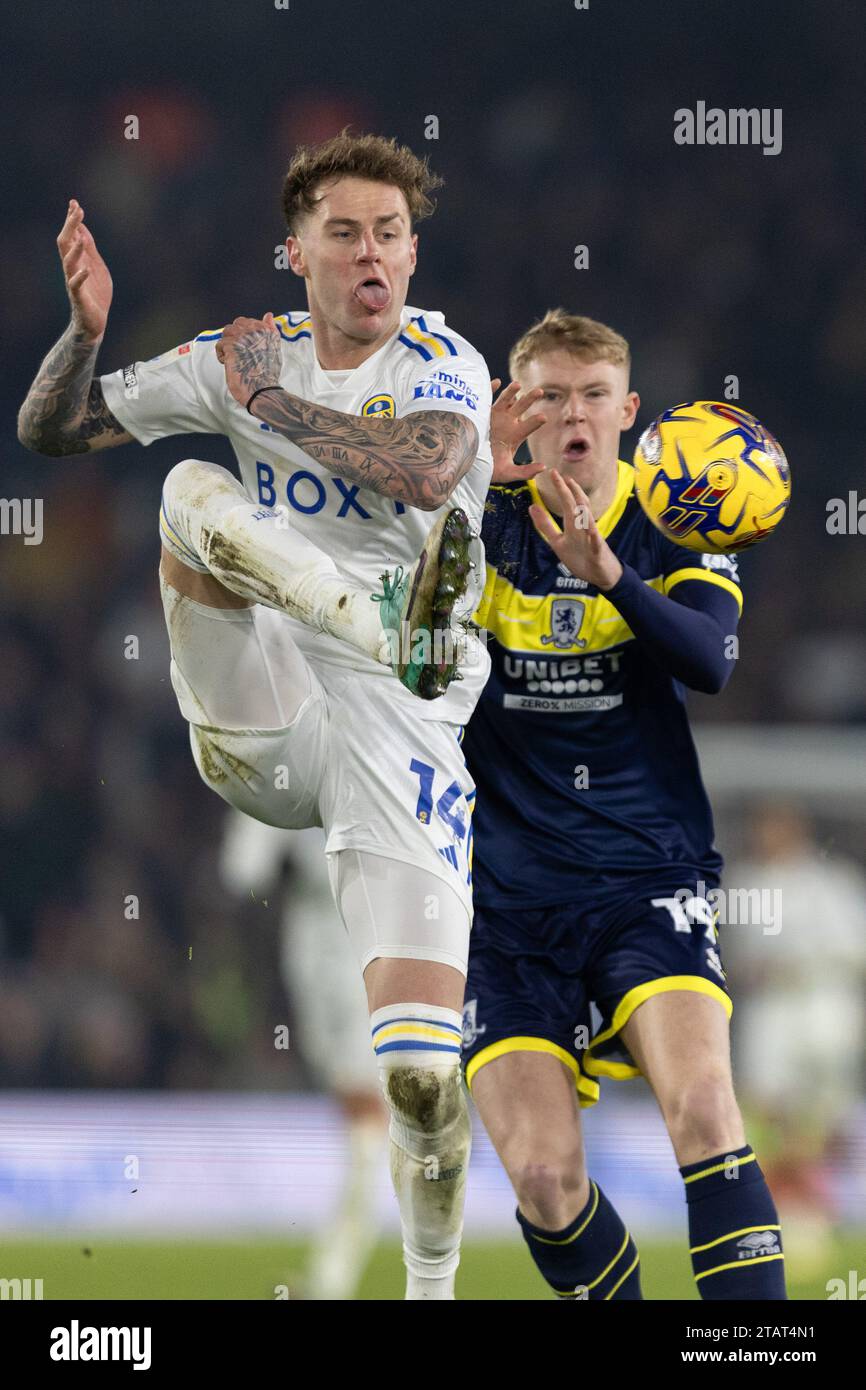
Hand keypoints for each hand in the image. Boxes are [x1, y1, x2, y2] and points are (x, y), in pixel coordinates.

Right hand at [57, 200, 112, 342]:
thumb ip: (90, 248)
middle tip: (76, 210)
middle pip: (65, 243)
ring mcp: (74, 281)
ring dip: (74, 249)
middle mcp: (72, 268)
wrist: (95, 322)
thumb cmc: (96, 294)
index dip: (72, 219)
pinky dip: (81, 276)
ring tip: (80, 238)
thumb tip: (83, 227)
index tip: (74, 202)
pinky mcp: (79, 297)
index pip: (71, 235)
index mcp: (77, 259)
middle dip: (70, 226)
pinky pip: (76, 285)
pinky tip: (86, 269)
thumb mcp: (96, 266)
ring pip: (68, 262)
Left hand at [217, 313, 282, 406]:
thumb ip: (270, 330)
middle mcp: (255, 330)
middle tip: (240, 355)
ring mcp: (242, 337)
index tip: (247, 350)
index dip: (243, 336)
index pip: (247, 322)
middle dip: (234, 339)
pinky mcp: (231, 346)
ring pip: (226, 333)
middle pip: (235, 325)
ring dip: (228, 346)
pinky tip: (230, 365)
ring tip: (235, 359)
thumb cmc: (268, 374)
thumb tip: (269, 315)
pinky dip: (222, 356)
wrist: (262, 391)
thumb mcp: (274, 348)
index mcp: (267, 330)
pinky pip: (220, 345)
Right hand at [489, 378, 546, 481]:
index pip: (528, 426)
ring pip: (505, 400)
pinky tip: (497, 382)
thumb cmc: (491, 470)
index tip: (543, 417)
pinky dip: (490, 390)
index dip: (535, 421)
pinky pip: (486, 399)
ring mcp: (494, 417)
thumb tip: (544, 467)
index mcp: (515, 436)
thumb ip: (525, 472)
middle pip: (520, 408)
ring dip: (511, 392)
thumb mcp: (508, 473)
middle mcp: (507, 423)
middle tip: (540, 391)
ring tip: (518, 385)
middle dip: (529, 399)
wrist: (470, 466)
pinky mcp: (481, 414)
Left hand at [529, 470, 622, 590]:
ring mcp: (592, 539)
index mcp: (574, 524)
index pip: (568, 502)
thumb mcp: (558, 541)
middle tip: (563, 476)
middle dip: (571, 493)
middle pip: (578, 507)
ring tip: (577, 498)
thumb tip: (531, 507)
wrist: (601, 574)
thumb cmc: (580, 556)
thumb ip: (545, 525)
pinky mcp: (598, 552)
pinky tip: (591, 531)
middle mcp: (584, 528)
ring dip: (584, 511)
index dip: (561, 489)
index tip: (553, 472)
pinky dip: (594, 538)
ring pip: (589, 522)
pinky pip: (596, 544)